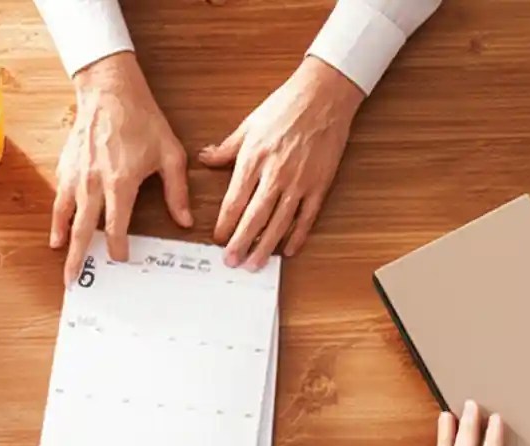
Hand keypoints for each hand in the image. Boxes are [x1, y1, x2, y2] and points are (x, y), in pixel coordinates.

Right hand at [51, 52, 192, 285]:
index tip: (121, 259)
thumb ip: (177, 192)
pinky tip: (57, 225)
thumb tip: (184, 221)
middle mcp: (93, 183)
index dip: (117, 248)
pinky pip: (58, 196)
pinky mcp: (66, 165)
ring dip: (61, 238)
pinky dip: (56, 214)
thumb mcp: (170, 155)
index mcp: (120, 183)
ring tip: (59, 255)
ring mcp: (76, 174)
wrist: (110, 91)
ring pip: (64, 214)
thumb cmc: (141, 119)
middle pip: (82, 229)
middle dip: (77, 256)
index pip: (115, 228)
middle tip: (72, 278)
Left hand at [199, 57, 362, 270]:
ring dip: (265, 246)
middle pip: (254, 217)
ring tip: (254, 263)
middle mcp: (276, 174)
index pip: (234, 200)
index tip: (218, 239)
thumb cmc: (286, 106)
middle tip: (231, 261)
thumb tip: (205, 158)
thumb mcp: (249, 124)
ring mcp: (300, 182)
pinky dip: (298, 236)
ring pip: (280, 223)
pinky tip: (288, 249)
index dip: (225, 224)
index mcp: (254, 158)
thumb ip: (226, 147)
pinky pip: (307, 217)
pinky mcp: (320, 185)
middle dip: (240, 243)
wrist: (323, 97)